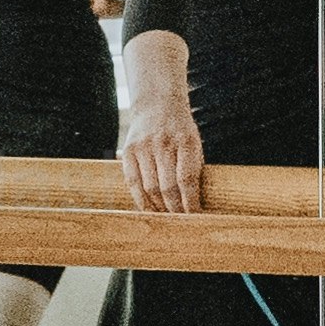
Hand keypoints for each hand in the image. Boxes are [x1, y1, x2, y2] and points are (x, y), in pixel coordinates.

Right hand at [121, 85, 209, 217]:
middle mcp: (163, 143)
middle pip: (168, 187)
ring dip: (159, 208)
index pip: (187, 179)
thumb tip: (196, 205)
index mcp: (186, 141)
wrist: (156, 104)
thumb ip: (194, 169)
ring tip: (166, 217)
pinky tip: (149, 208)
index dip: (191, 202)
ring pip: (150, 188)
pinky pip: (133, 182)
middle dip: (175, 209)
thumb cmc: (180, 130)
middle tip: (181, 222)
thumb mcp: (194, 143)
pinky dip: (141, 200)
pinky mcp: (128, 150)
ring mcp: (144, 146)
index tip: (196, 217)